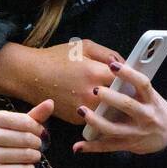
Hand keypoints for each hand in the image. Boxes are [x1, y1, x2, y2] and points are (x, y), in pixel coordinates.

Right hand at [0, 40, 122, 125]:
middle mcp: (92, 94)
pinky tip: (100, 106)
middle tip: (132, 92)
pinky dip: (100, 113)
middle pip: (122, 100)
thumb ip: (109, 54)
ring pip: (110, 112)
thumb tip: (126, 65)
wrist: (30, 76)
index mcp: (96, 73)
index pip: (127, 80)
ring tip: (119, 101)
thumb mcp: (84, 47)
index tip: (137, 79)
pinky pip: (96, 117)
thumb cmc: (56, 58)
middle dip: (127, 96)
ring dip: (116, 108)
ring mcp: (84, 109)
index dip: (133, 79)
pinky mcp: (77, 120)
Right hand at [0, 99, 51, 167]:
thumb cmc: (7, 136)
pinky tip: (28, 166)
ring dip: (35, 156)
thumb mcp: (18, 123)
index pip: (26, 121)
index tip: (40, 132)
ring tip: (34, 155)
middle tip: (37, 145)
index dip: (38, 128)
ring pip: (25, 155)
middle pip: (26, 138)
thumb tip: (50, 103)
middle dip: (37, 143)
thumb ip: (35, 114)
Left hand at [73, 61, 166, 155]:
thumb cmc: (155, 109)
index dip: (128, 73)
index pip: (142, 84)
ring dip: (96, 121)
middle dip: (111, 97)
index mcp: (151, 100)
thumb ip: (135, 84)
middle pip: (128, 105)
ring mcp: (135, 133)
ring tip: (81, 110)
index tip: (113, 65)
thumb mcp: (152, 95)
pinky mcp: (127, 145)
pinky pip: (107, 146)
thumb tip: (115, 65)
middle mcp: (145, 116)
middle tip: (96, 89)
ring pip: (114, 129)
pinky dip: (92, 146)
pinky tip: (78, 145)